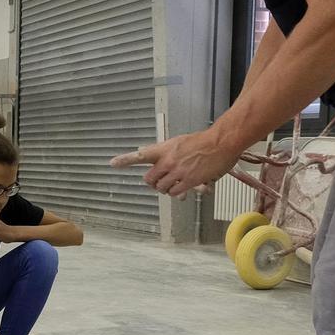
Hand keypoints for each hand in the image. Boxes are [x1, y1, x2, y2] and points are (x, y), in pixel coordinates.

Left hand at [112, 129, 238, 198]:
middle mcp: (168, 160)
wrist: (221, 142)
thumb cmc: (204, 141)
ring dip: (165, 189)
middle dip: (153, 183)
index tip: (113, 163)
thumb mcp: (181, 142)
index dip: (125, 159)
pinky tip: (182, 191)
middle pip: (149, 178)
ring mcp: (177, 171)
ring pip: (161, 187)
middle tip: (158, 183)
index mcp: (165, 148)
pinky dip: (176, 194)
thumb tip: (164, 163)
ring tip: (173, 186)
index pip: (141, 154)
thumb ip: (169, 153)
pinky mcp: (189, 180)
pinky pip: (175, 192)